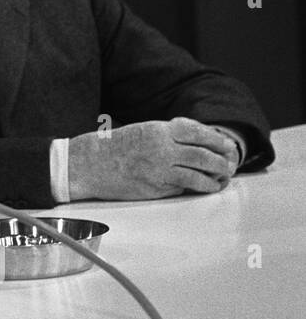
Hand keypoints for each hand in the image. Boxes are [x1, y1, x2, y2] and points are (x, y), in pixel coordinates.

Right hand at [68, 117, 239, 200]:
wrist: (89, 164)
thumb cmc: (115, 147)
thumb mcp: (143, 131)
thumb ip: (169, 135)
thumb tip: (198, 144)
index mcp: (159, 130)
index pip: (198, 133)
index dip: (218, 140)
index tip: (228, 146)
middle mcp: (161, 148)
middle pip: (203, 155)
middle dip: (222, 161)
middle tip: (230, 165)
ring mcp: (158, 169)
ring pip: (198, 174)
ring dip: (214, 178)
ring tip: (221, 179)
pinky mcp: (154, 187)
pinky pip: (183, 187)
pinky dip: (197, 187)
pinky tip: (204, 187)